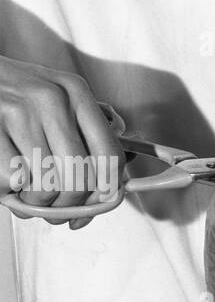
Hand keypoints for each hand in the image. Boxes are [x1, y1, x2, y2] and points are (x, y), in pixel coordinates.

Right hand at [0, 56, 123, 227]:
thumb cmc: (15, 98)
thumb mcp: (58, 101)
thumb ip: (91, 133)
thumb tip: (117, 178)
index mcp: (75, 92)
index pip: (110, 155)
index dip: (107, 191)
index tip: (97, 204)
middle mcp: (52, 99)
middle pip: (80, 178)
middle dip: (69, 205)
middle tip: (56, 208)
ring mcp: (20, 112)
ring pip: (47, 185)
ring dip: (37, 202)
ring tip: (28, 192)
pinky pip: (16, 181)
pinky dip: (12, 191)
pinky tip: (9, 181)